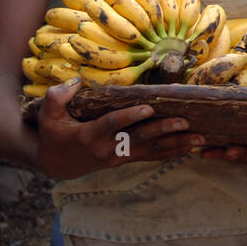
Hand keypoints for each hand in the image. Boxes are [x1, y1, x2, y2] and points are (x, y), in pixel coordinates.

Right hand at [34, 79, 203, 178]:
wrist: (56, 163)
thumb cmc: (53, 134)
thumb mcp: (47, 116)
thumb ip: (57, 97)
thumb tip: (75, 81)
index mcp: (89, 136)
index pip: (112, 125)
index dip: (130, 117)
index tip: (148, 108)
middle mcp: (107, 149)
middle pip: (139, 139)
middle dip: (163, 130)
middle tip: (184, 122)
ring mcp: (119, 157)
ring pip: (151, 151)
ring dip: (176, 145)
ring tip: (199, 140)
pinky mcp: (126, 160)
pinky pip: (152, 157)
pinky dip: (171, 152)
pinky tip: (191, 148)